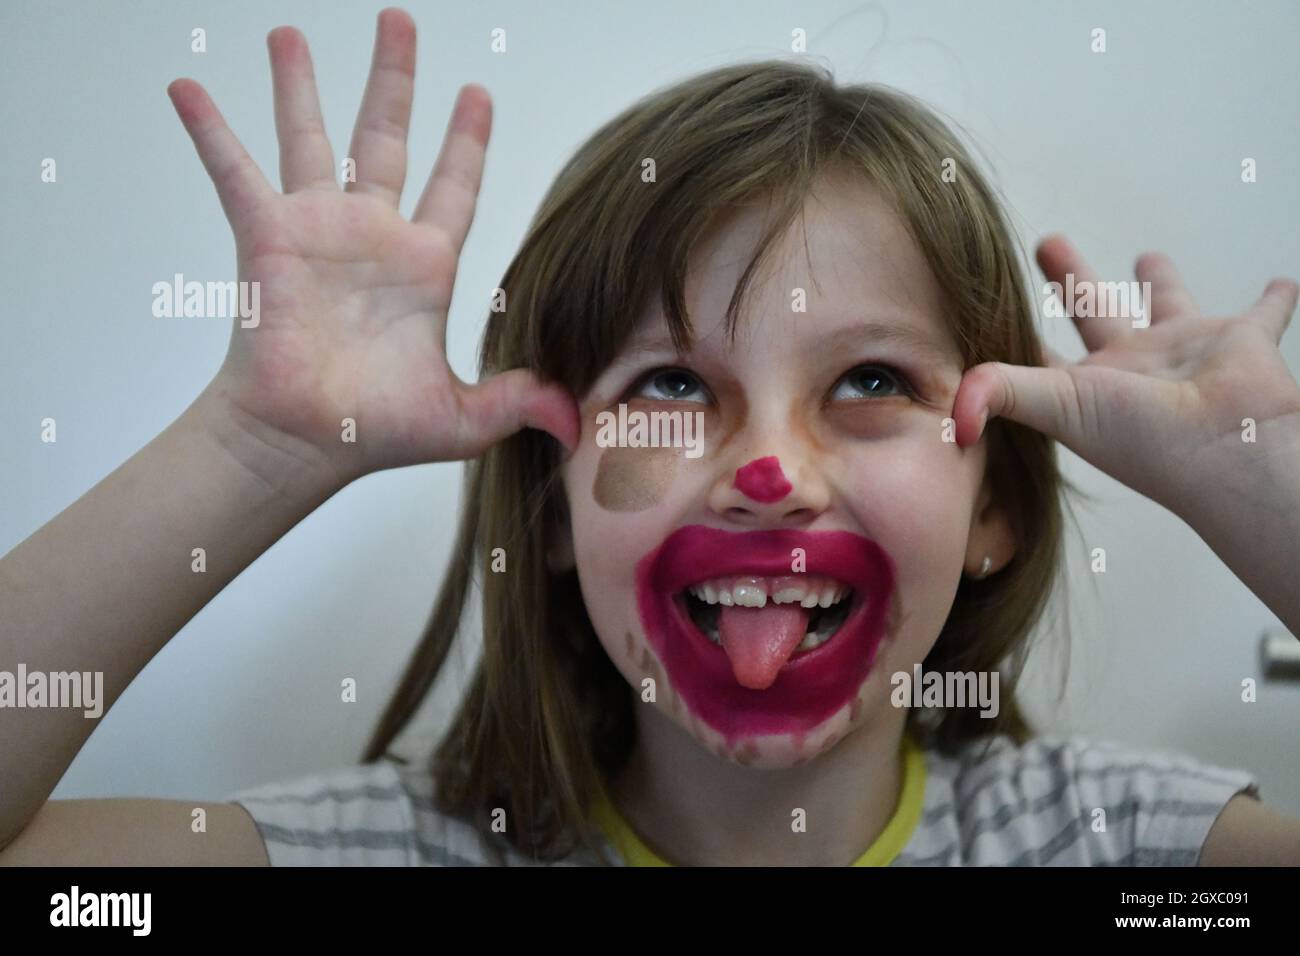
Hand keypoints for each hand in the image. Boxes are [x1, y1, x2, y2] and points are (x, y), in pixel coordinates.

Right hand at [167, 9, 578, 487]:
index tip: (478, 94)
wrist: (304, 444)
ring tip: (289, 32)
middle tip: (399, 21)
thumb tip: (572, 418)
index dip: (467, 142)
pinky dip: (211, 130)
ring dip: (300, 84)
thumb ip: (518, 401)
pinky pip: (234, 172)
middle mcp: (372, 236)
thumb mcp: (463, 417)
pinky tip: (188, 86)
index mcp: (424, 266)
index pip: (454, 187)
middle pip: (387, 138)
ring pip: (311, 138)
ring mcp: (318, 232)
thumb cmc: (373, 432)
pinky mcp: (267, 238)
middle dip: (394, 80)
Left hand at [955, 234, 1299, 520]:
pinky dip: (1277, 299)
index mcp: (1085, 387)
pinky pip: (1265, 313)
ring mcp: (1187, 355)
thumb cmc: (1146, 440)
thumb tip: (951, 416)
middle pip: (1094, 312)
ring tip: (1149, 257)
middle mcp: (1132, 369)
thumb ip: (998, 393)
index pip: (1036, 355)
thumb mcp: (1057, 406)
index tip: (988, 307)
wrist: (1232, 450)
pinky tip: (1282, 282)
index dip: (1010, 335)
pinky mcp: (1241, 340)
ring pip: (1170, 305)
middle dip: (1071, 278)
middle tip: (1049, 242)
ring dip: (1162, 282)